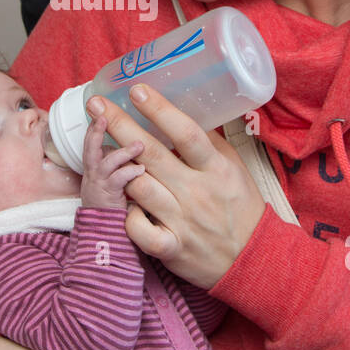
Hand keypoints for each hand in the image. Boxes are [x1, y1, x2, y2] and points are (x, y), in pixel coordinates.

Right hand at [79, 113, 145, 209]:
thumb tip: (140, 140)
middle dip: (96, 131)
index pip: (91, 142)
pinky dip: (129, 173)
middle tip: (104, 116)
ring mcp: (98, 185)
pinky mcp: (108, 198)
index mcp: (94, 167)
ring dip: (122, 152)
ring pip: (106, 163)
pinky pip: (117, 181)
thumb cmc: (115, 201)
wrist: (105, 232)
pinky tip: (141, 170)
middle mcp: (93, 173)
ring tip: (139, 145)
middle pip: (90, 148)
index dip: (95, 126)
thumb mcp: (115, 177)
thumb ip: (122, 161)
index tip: (101, 110)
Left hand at [87, 84, 265, 288]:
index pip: (186, 133)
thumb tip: (181, 112)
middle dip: (121, 125)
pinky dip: (128, 217)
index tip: (136, 90)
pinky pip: (139, 230)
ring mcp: (182, 220)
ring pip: (140, 188)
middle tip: (96, 103)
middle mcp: (197, 191)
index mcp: (215, 168)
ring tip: (100, 146)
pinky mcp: (172, 247)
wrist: (252, 258)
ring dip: (117, 167)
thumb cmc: (240, 206)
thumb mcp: (233, 167)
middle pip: (154, 155)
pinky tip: (123, 204)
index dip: (160, 110)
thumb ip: (208, 143)